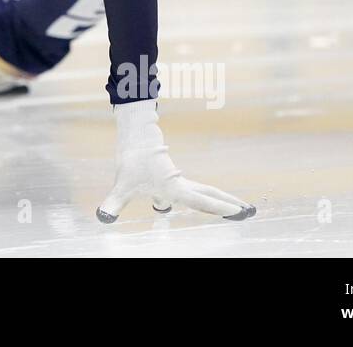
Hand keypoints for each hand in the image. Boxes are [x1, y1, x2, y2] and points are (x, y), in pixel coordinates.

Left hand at [96, 100, 254, 221]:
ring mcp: (178, 180)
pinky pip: (196, 190)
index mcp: (173, 188)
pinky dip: (210, 197)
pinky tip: (217, 202)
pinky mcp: (173, 176)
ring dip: (222, 200)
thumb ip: (113, 203)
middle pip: (210, 195)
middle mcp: (179, 185)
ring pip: (205, 191)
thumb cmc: (131, 160)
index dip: (218, 207)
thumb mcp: (121, 185)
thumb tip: (102, 217)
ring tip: (240, 208)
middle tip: (250, 211)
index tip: (238, 211)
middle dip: (229, 203)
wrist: (135, 135)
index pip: (199, 201)